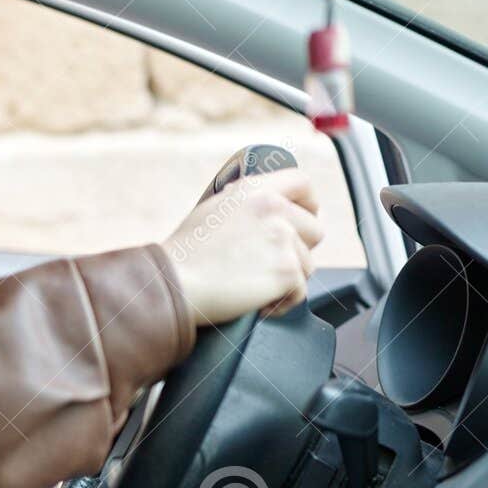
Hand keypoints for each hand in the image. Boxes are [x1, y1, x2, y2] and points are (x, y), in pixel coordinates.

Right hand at [163, 167, 323, 325]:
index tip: (306, 217)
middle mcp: (274, 209)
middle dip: (297, 251)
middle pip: (314, 230)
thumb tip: (267, 207)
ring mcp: (283, 239)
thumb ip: (246, 204)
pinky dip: (280, 303)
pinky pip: (299, 292)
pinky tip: (256, 303)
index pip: (302, 183)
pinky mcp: (287, 271)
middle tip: (268, 265)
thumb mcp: (213, 210)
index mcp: (255, 190)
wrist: (174, 283)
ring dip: (286, 280)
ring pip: (307, 265)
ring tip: (252, 286)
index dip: (309, 203)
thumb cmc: (185, 255)